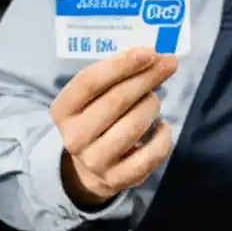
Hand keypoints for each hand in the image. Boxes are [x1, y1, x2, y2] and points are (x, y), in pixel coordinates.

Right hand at [50, 47, 177, 208]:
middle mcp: (74, 137)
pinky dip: (163, 137)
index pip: (89, 81)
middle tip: (168, 63)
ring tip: (153, 99)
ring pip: (133, 126)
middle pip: (116, 101)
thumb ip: (119, 76)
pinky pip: (150, 155)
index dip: (121, 64)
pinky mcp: (117, 179)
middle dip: (146, 78)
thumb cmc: (97, 118)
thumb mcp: (95, 96)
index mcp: (63, 110)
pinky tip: (162, 126)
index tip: (149, 51)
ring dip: (151, 105)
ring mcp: (94, 161)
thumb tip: (158, 57)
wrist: (89, 168)